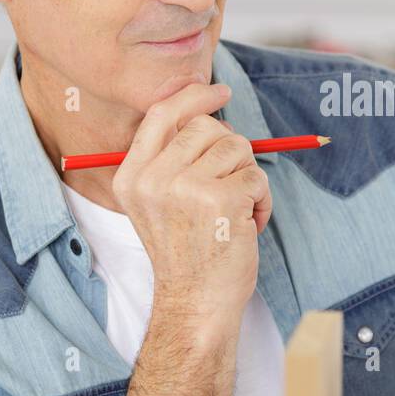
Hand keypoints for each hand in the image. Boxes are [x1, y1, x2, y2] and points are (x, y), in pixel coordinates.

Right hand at [111, 81, 271, 343]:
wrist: (196, 304)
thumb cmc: (187, 255)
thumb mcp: (160, 204)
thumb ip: (173, 161)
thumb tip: (212, 117)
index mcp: (133, 176)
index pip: (163, 114)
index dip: (194, 97)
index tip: (219, 91)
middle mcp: (153, 178)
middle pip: (208, 128)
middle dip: (231, 151)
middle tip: (231, 186)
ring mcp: (185, 188)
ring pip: (238, 148)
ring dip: (248, 179)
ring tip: (236, 212)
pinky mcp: (220, 200)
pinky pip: (256, 177)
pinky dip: (261, 201)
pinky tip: (247, 226)